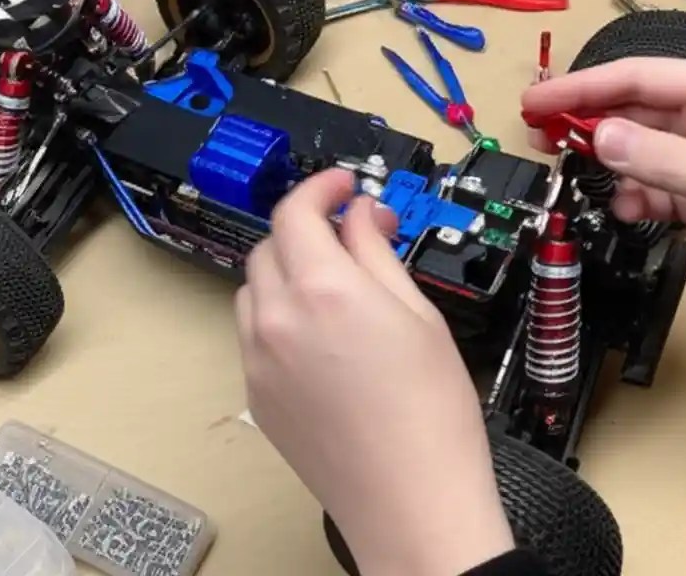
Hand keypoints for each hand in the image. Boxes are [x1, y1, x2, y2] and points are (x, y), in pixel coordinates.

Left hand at [235, 169, 511, 575]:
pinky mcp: (256, 393)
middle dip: (307, 229)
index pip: (297, 211)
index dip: (321, 187)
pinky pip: (255, 333)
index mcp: (324, 290)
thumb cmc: (430, 417)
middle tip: (352, 234)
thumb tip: (361, 214)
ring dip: (288, 271)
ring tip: (337, 289)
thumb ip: (377, 253)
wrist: (410, 500)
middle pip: (271, 245)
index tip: (343, 185)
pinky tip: (322, 336)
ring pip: (256, 288)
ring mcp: (259, 359)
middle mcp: (278, 319)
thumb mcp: (418, 315)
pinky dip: (279, 316)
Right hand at [521, 57, 685, 319]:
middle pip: (631, 110)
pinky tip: (628, 209)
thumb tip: (601, 136)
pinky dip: (632, 196)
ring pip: (637, 149)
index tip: (535, 101)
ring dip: (605, 163)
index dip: (582, 87)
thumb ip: (666, 160)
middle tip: (534, 134)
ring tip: (572, 176)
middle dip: (584, 120)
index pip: (639, 78)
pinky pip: (653, 185)